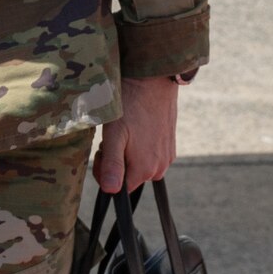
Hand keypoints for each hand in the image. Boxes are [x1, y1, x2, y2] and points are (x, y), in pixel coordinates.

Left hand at [94, 76, 178, 192]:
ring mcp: (167, 156)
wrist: (153, 81)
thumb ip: (113, 165)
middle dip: (117, 160)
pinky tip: (136, 126)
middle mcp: (160, 168)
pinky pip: (150, 154)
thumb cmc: (130, 106)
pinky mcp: (170, 145)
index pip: (119, 188)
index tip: (102, 150)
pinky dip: (140, 145)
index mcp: (145, 169)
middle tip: (112, 136)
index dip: (106, 171)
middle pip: (130, 176)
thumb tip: (111, 192)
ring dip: (128, 152)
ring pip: (139, 164)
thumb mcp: (114, 134)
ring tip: (124, 129)